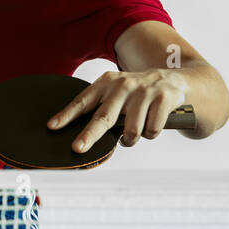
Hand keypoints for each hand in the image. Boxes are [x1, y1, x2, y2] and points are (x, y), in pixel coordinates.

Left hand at [46, 69, 189, 152]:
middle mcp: (123, 85)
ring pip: (131, 131)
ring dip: (131, 140)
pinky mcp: (163, 98)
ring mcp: (144, 91)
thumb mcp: (117, 92)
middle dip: (89, 135)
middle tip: (78, 148)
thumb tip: (80, 137)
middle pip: (104, 116)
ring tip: (134, 133)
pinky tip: (153, 122)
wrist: (176, 80)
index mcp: (107, 83)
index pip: (83, 101)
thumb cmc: (138, 93)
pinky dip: (151, 133)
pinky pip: (151, 130)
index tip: (52, 126)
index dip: (66, 115)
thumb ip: (102, 108)